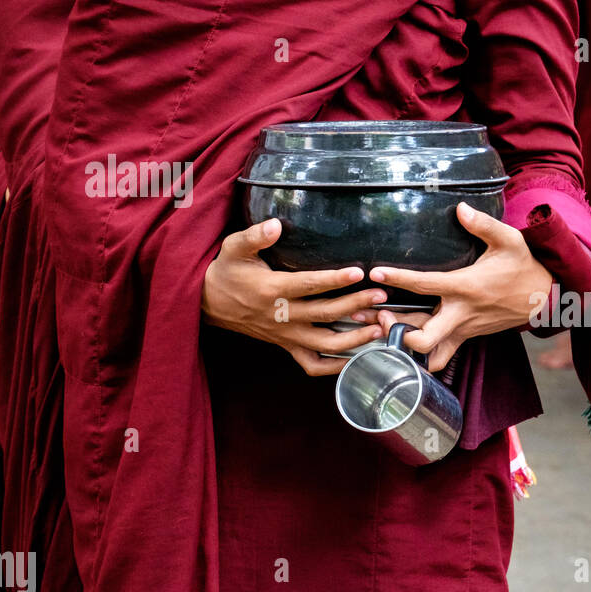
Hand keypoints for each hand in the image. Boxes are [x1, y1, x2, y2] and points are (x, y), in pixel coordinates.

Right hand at [202, 219, 387, 375]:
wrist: (209, 303)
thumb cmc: (227, 272)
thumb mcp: (233, 248)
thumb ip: (254, 236)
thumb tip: (276, 224)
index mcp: (272, 290)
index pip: (309, 285)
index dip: (335, 280)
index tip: (359, 272)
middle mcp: (282, 316)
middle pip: (325, 314)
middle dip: (356, 305)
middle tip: (381, 296)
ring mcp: (286, 335)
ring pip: (325, 343)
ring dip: (355, 338)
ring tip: (380, 327)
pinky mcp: (287, 346)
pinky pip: (313, 363)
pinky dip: (335, 366)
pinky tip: (357, 358)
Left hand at [367, 202, 553, 371]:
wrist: (543, 297)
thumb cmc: (523, 266)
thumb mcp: (510, 240)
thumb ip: (484, 225)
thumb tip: (460, 208)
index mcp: (466, 287)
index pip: (425, 285)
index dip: (399, 279)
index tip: (376, 273)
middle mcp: (461, 313)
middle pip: (424, 339)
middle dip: (398, 332)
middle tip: (380, 315)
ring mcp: (463, 329)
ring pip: (429, 352)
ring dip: (404, 345)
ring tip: (384, 326)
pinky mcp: (466, 337)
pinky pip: (440, 356)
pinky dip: (421, 356)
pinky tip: (404, 340)